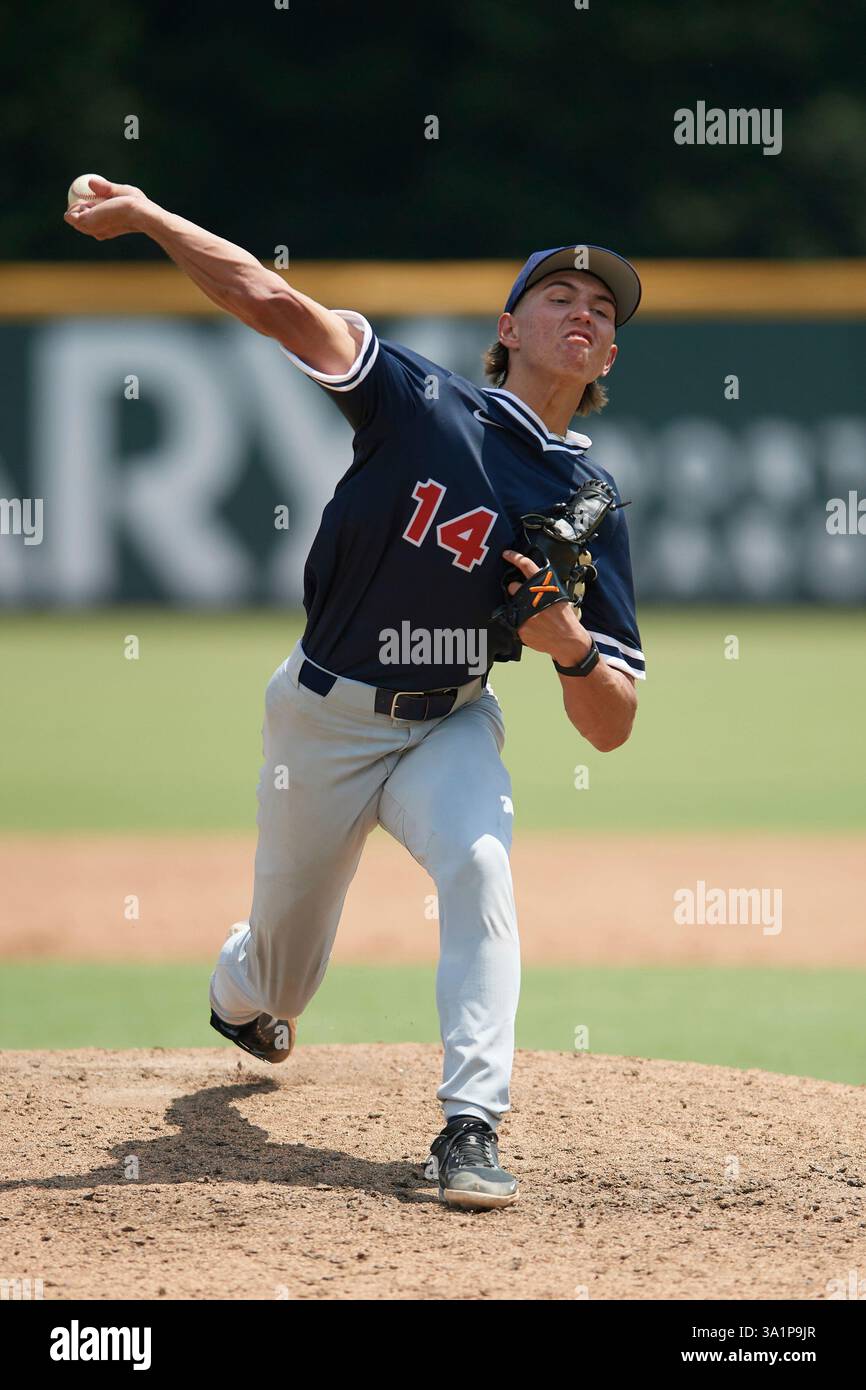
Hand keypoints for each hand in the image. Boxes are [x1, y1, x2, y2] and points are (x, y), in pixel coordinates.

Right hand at [64, 176, 151, 239]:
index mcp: (108, 224)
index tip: (82, 197)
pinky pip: (70, 216)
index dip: (84, 209)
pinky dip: (73, 207)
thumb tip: (90, 182)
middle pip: (80, 222)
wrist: (137, 212)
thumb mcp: (119, 192)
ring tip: (88, 203)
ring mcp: (92, 228)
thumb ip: (106, 188)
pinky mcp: (86, 224)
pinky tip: (82, 203)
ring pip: (73, 219)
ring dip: (74, 207)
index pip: (92, 219)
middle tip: (77, 199)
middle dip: (76, 210)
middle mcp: (99, 230)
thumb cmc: (135, 203)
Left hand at [502, 549, 592, 666]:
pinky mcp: (521, 628)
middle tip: (527, 599)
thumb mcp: (558, 596)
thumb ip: (543, 587)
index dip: (515, 557)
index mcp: (544, 587)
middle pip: (513, 586)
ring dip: (519, 606)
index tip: (506, 554)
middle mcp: (533, 598)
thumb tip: (529, 581)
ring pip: (513, 604)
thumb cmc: (565, 618)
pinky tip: (534, 627)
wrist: (568, 640)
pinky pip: (515, 621)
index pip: (527, 566)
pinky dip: (522, 623)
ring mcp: (525, 613)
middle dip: (516, 590)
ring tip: (533, 615)